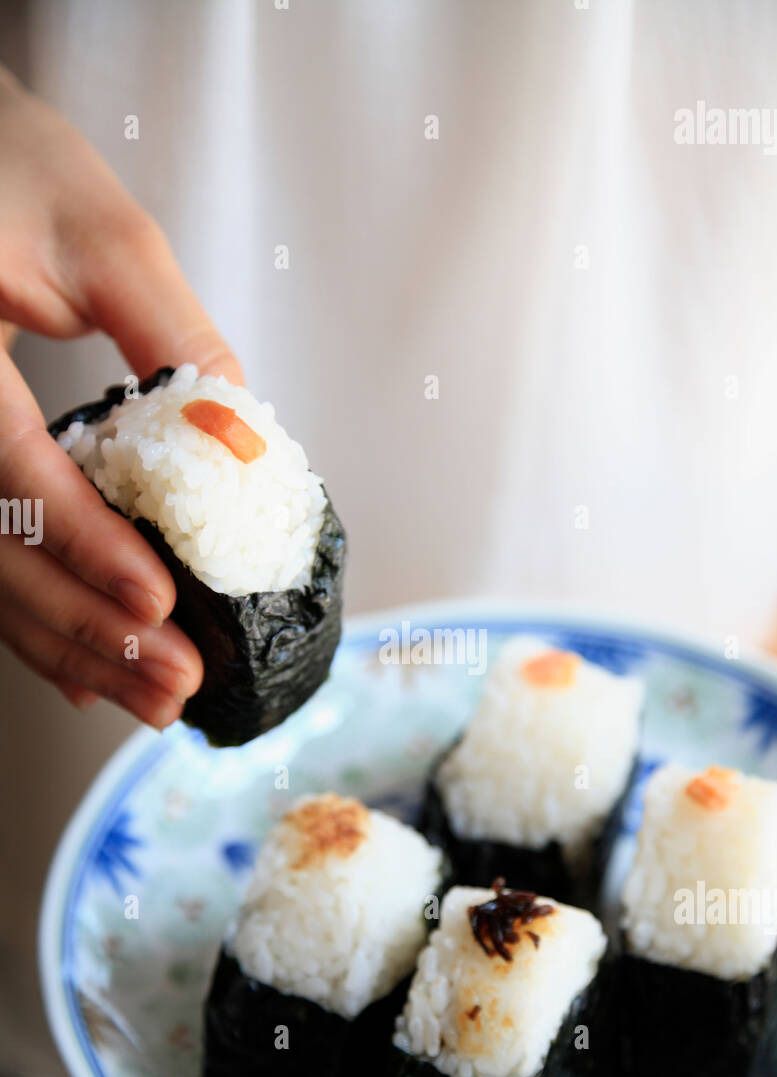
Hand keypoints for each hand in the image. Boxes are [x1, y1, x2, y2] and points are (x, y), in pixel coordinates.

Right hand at [0, 67, 242, 727]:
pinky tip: (85, 674)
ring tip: (153, 699)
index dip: (83, 543)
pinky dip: (35, 622)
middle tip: (174, 681)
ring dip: (69, 646)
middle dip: (87, 629)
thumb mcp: (101, 232)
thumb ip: (171, 335)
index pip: (7, 468)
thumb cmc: (6, 166)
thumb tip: (242, 443)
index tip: (155, 602)